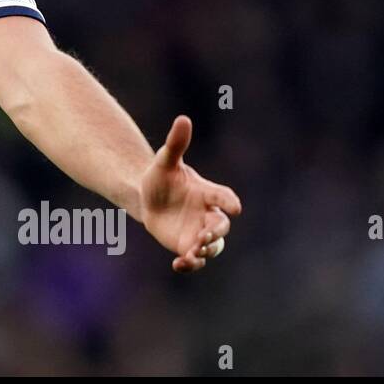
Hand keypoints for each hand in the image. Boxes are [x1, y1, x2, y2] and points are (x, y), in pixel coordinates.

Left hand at [137, 115, 242, 273]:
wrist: (148, 197)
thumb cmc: (161, 177)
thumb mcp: (165, 161)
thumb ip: (176, 144)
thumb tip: (183, 119)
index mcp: (207, 193)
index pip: (223, 197)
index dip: (229, 202)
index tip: (235, 208)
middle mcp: (208, 214)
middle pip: (220, 226)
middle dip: (215, 232)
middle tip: (204, 236)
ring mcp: (199, 232)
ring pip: (212, 247)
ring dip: (206, 251)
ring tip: (193, 253)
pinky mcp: (187, 246)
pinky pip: (195, 259)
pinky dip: (190, 264)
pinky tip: (179, 264)